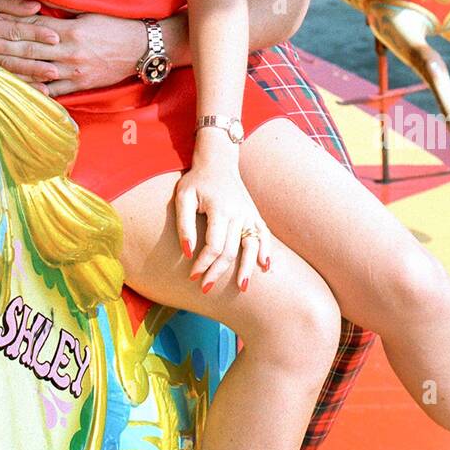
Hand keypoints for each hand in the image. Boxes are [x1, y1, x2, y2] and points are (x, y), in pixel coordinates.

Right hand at [0, 0, 60, 91]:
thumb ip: (9, 3)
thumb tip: (36, 8)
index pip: (14, 31)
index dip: (35, 34)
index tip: (56, 37)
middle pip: (11, 55)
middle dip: (34, 64)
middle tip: (56, 70)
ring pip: (5, 68)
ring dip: (26, 77)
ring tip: (47, 83)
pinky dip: (14, 81)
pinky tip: (30, 88)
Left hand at [6, 13, 144, 96]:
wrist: (142, 48)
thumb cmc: (115, 27)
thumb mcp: (89, 13)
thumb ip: (62, 10)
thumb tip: (36, 2)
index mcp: (70, 30)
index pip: (33, 26)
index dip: (10, 24)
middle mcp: (69, 51)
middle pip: (28, 49)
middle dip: (3, 47)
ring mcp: (74, 70)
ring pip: (36, 71)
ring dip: (12, 68)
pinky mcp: (80, 84)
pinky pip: (55, 90)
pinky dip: (36, 91)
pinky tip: (18, 90)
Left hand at [174, 151, 270, 293]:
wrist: (218, 161)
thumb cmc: (197, 181)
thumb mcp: (183, 197)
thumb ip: (184, 224)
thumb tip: (188, 252)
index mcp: (220, 209)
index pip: (214, 245)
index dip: (203, 263)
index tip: (192, 275)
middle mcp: (238, 213)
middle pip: (231, 251)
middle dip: (218, 272)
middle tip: (205, 288)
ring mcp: (249, 213)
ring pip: (251, 246)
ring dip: (247, 268)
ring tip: (241, 288)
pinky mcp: (254, 214)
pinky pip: (264, 235)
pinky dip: (266, 251)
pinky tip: (265, 266)